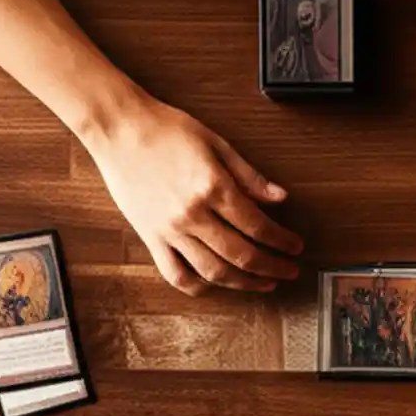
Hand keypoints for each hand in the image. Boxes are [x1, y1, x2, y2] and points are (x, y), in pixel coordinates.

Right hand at [84, 91, 302, 295]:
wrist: (120, 129)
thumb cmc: (166, 130)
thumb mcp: (217, 144)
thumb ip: (250, 176)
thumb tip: (280, 198)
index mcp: (213, 187)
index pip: (258, 226)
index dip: (282, 241)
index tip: (295, 247)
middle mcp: (192, 214)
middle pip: (241, 255)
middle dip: (272, 267)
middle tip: (289, 270)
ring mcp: (170, 230)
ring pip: (213, 271)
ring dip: (243, 283)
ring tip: (263, 283)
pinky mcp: (150, 237)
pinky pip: (176, 274)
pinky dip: (198, 286)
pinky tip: (216, 284)